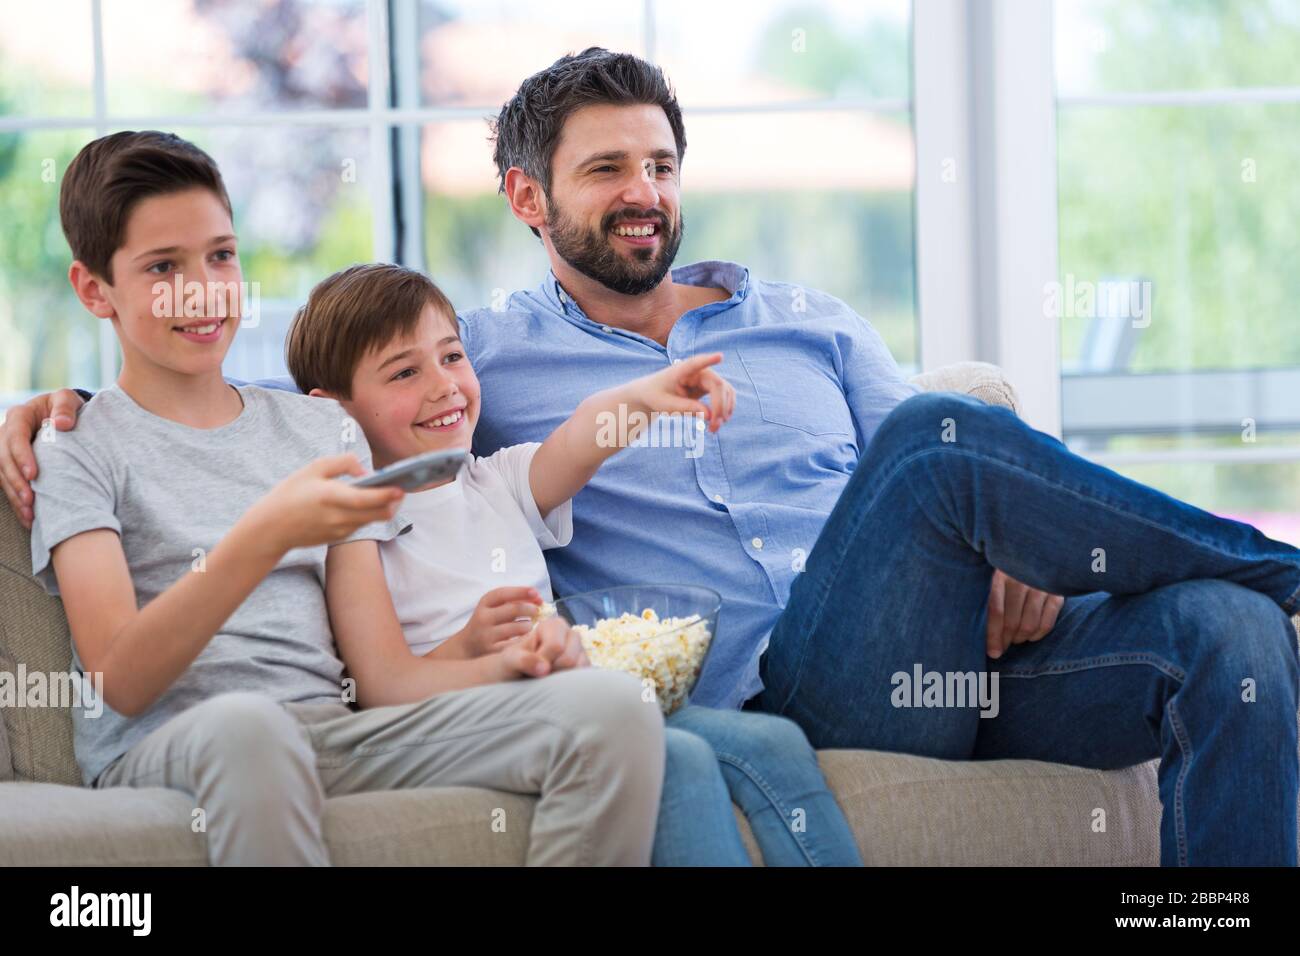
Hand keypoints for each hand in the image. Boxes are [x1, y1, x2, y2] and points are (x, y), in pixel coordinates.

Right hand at [1, 388, 84, 528]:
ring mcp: (5, 450)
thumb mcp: (68, 400)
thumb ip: (66, 407)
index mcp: (20, 415)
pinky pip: (7, 484)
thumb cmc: (66, 408)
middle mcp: (7, 432)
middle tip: (30, 500)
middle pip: (3, 459)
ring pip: (2, 475)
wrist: (63, 416)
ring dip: (14, 495)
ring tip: (30, 514)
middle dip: (15, 481)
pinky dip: (16, 501)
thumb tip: (62, 424)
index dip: (21, 456)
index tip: (33, 474)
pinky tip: (28, 518)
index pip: (15, 436)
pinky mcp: (10, 465)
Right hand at [241, 454, 404, 554]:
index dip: (389, 494)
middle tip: (401, 488)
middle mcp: (339, 517)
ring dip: (382, 508)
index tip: (402, 487)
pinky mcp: (339, 537)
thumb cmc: (290, 494)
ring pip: (373, 520)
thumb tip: (365, 471)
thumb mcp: (312, 469)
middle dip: (394, 502)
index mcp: (332, 497)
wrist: (271, 528)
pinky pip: (361, 524)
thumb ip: (342, 463)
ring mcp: (340, 530)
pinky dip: (367, 514)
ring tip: (388, 492)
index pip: (369, 499)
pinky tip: (366, 503)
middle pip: (380, 514)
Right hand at [450, 586, 544, 657]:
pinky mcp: (492, 651)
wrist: (467, 646)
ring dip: (529, 625)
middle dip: (530, 609)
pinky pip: (515, 644)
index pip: (504, 593)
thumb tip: (538, 599)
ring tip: (530, 626)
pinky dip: (525, 640)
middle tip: (537, 611)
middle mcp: (483, 617)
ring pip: (517, 628)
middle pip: (513, 610)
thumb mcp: (494, 608)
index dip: (521, 591)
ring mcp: (487, 635)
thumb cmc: (488, 623)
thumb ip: (513, 601)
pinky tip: (526, 639)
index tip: (535, 592)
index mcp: (485, 603)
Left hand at [494, 616, 588, 679]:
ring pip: (577, 671)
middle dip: (550, 671)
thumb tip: (544, 668)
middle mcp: (571, 635)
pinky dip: (568, 685)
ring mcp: (581, 653)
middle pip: (568, 660)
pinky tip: (555, 682)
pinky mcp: (585, 669)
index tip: (529, 666)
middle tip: (536, 673)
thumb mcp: (509, 661)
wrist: (515, 679)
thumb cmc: (510, 666)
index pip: (556, 646)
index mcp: (555, 625)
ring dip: (558, 680)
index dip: (542, 660)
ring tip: (545, 677)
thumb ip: (523, 660)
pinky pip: (582, 680)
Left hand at [626, 352, 735, 432]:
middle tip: (713, 428)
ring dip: (724, 410)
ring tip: (714, 429)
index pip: (696, 364)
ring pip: (726, 391)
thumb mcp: (666, 405)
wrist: (653, 394)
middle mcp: (698, 371)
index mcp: (681, 370)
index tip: (720, 357)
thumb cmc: (657, 396)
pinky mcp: (711, 386)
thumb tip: (709, 415)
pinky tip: (718, 422)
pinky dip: (725, 409)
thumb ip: (686, 408)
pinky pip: (725, 395)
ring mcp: (706, 377)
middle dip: (719, 407)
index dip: (709, 361)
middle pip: (718, 384)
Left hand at [986, 569, 1063, 658]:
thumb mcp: (991, 580)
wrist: (1034, 554)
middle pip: (1012, 621)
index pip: (995, 610)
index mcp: (1000, 573)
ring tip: (1014, 639)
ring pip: (1029, 625)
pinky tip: (1030, 636)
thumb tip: (983, 638)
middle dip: (1005, 640)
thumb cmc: (1005, 574)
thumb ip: (986, 602)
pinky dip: (1037, 635)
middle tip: (1002, 646)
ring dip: (1020, 638)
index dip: (993, 635)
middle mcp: (1021, 578)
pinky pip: (1047, 624)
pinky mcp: (1057, 593)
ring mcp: (1041, 585)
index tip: (992, 652)